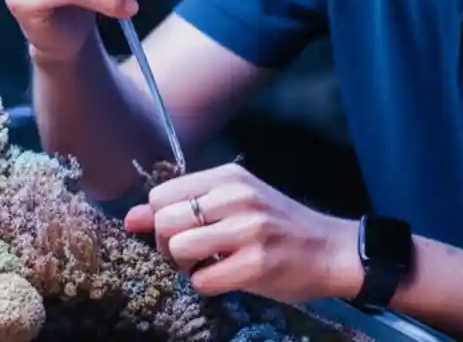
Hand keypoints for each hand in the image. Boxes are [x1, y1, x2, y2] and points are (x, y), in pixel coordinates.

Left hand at [123, 163, 361, 303]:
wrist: (332, 250)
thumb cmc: (281, 226)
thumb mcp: (237, 203)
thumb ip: (187, 206)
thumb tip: (130, 219)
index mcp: (230, 177)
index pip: (161, 195)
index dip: (161, 220)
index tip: (183, 232)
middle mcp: (238, 197)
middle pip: (164, 221)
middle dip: (169, 246)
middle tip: (195, 253)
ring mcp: (248, 230)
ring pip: (178, 250)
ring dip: (186, 267)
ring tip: (211, 264)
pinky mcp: (256, 264)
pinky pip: (201, 281)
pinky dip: (207, 285)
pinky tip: (228, 277)